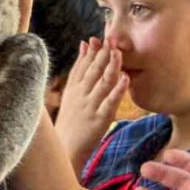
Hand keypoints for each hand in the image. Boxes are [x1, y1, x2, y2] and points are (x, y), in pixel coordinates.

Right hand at [55, 39, 127, 168]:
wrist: (64, 152)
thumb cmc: (68, 125)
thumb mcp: (70, 95)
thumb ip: (78, 71)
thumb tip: (84, 44)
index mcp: (73, 89)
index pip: (82, 66)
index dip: (90, 52)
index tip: (97, 38)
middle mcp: (81, 95)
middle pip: (92, 70)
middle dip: (102, 53)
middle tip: (111, 37)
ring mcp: (90, 106)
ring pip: (102, 82)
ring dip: (111, 65)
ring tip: (118, 51)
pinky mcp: (99, 119)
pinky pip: (110, 102)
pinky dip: (118, 89)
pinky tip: (126, 77)